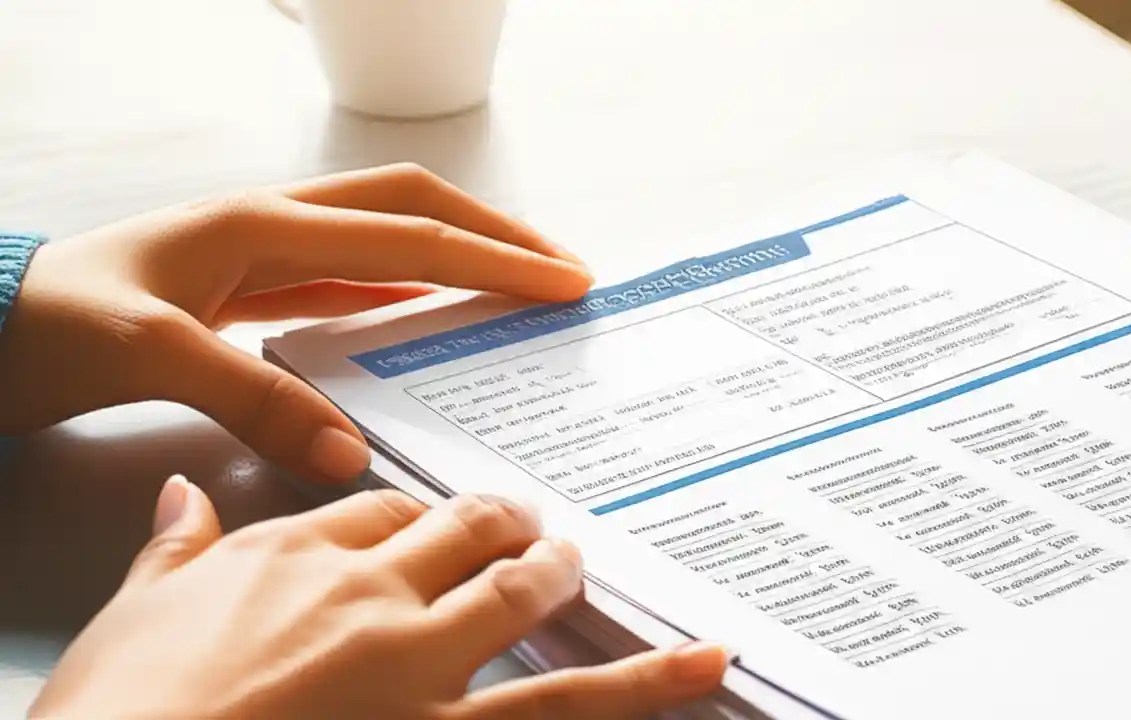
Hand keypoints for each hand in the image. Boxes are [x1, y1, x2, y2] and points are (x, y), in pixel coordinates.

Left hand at [0, 164, 591, 481]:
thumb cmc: (48, 326)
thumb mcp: (148, 355)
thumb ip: (254, 399)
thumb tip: (348, 455)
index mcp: (264, 223)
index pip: (408, 238)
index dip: (493, 258)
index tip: (561, 279)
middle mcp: (273, 224)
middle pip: (411, 209)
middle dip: (493, 231)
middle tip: (560, 265)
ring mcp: (260, 252)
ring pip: (384, 242)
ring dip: (454, 256)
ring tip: (513, 282)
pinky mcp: (245, 288)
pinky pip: (347, 282)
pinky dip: (401, 294)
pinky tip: (422, 316)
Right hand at [30, 480, 728, 718]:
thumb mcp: (128, 622)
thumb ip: (172, 553)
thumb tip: (183, 500)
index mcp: (290, 559)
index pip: (376, 508)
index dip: (413, 516)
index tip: (430, 524)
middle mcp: (366, 598)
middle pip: (459, 534)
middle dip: (501, 525)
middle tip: (527, 526)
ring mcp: (416, 669)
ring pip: (518, 596)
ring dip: (558, 573)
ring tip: (583, 561)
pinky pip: (565, 705)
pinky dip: (645, 681)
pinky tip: (701, 660)